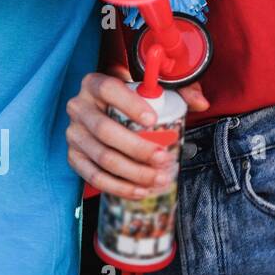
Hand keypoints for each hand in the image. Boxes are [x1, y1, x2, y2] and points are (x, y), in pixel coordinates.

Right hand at [66, 72, 208, 197]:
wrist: (106, 112)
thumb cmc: (132, 100)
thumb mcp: (151, 89)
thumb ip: (179, 90)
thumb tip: (201, 104)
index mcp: (94, 84)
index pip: (108, 90)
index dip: (129, 105)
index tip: (153, 120)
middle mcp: (78, 107)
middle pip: (104, 130)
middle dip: (137, 148)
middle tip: (164, 158)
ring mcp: (73, 133)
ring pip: (101, 156)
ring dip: (133, 172)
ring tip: (160, 178)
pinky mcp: (74, 155)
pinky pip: (93, 176)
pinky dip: (118, 187)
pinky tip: (141, 191)